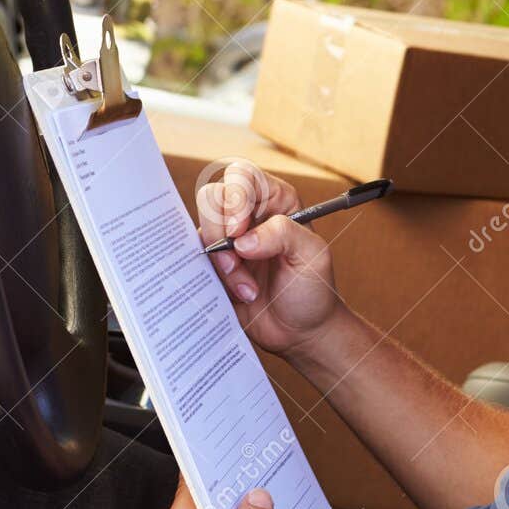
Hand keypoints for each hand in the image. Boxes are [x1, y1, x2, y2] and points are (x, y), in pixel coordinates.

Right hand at [196, 160, 343, 356]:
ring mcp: (229, 240)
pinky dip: (214, 278)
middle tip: (237, 258)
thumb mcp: (312, 256)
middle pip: (212, 197)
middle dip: (219, 230)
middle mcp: (250, 215)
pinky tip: (238, 294)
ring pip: (202, 230)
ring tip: (248, 287)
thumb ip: (283, 234)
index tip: (239, 230)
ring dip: (221, 262)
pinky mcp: (216, 265)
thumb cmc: (313, 290)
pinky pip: (196, 259)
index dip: (234, 197)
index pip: (243, 176)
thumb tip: (243, 240)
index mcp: (276, 201)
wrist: (300, 332)